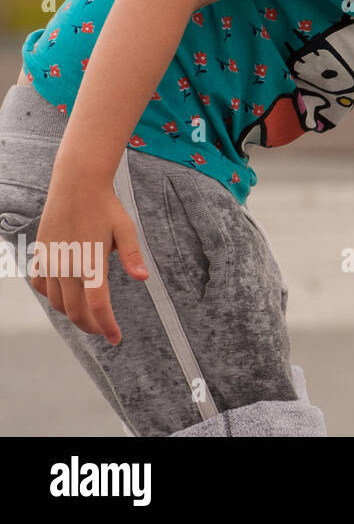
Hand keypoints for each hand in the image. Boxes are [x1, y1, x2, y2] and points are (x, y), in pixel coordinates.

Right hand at [29, 179, 148, 344]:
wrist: (76, 185)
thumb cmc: (105, 206)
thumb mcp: (126, 228)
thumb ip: (133, 255)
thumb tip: (143, 278)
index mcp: (91, 262)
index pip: (97, 305)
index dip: (106, 326)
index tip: (116, 338)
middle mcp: (67, 266)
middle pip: (76, 311)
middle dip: (91, 326)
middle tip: (106, 330)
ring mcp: (50, 262)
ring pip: (56, 303)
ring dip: (72, 314)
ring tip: (89, 315)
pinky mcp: (41, 256)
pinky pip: (42, 286)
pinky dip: (52, 297)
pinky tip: (66, 295)